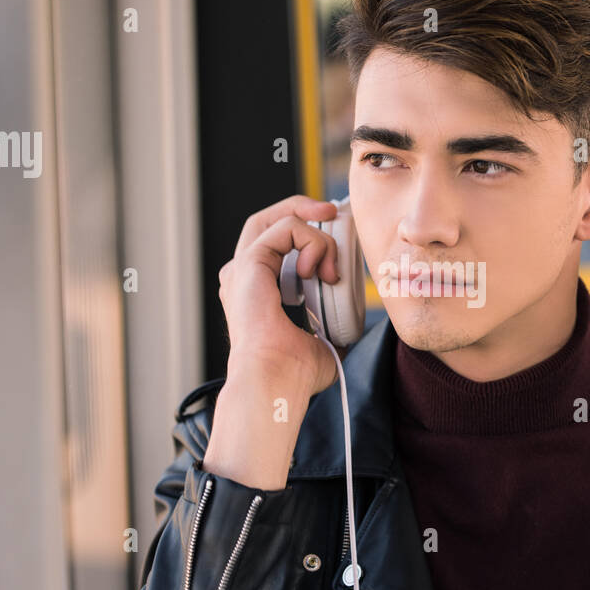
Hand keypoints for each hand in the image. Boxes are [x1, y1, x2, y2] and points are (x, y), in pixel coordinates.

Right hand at [218, 195, 345, 396]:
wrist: (277, 381)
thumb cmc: (294, 374)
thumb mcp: (323, 343)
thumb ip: (331, 328)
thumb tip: (348, 328)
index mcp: (255, 291)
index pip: (275, 243)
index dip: (305, 232)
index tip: (334, 236)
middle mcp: (243, 276)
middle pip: (268, 220)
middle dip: (302, 208)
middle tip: (332, 212)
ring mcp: (242, 268)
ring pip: (278, 220)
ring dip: (315, 234)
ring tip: (330, 269)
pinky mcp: (249, 263)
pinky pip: (285, 229)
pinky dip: (310, 241)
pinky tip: (318, 272)